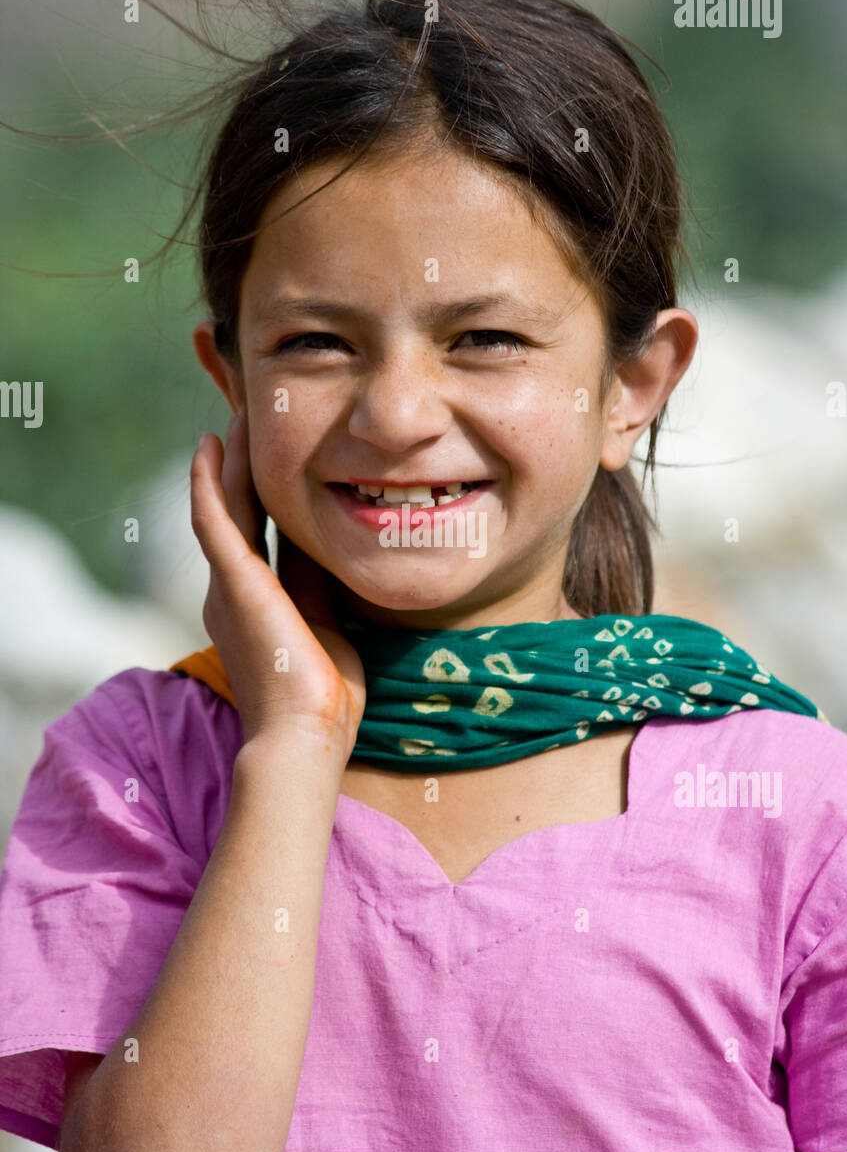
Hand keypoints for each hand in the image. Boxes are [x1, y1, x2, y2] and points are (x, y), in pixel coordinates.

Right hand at [189, 407, 365, 754]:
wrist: (304, 738)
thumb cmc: (322, 699)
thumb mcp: (327, 625)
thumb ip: (319, 585)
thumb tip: (332, 543)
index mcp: (253, 604)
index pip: (258, 534)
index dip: (264, 492)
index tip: (277, 453)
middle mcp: (230, 591)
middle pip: (236, 511)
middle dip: (241, 464)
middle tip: (249, 416)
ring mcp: (227, 586)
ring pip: (223, 505)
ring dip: (227, 458)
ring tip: (234, 413)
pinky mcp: (233, 584)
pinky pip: (214, 519)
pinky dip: (208, 481)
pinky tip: (210, 444)